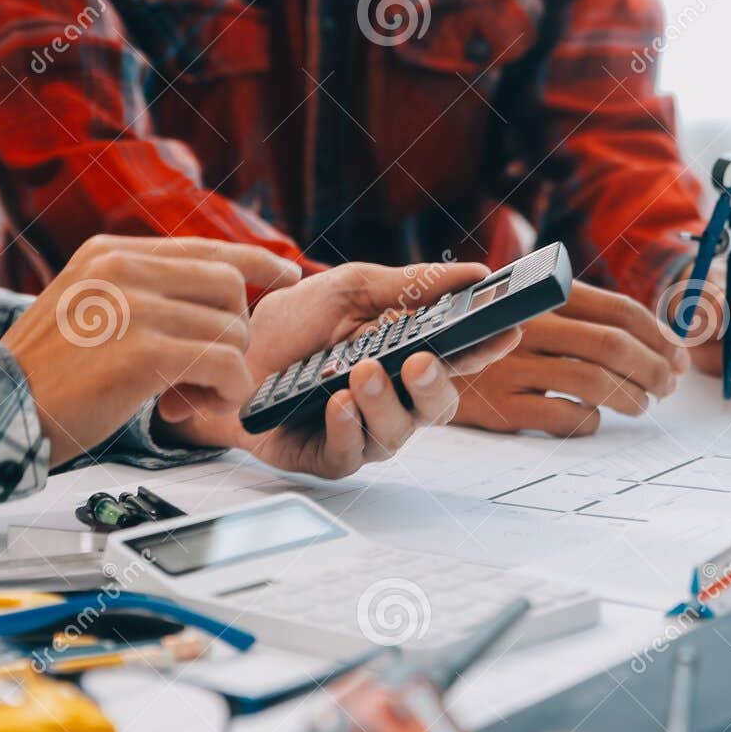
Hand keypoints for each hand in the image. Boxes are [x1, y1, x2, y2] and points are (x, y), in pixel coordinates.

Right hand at [2, 235, 296, 465]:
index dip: (256, 260)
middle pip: (229, 286)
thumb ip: (139, 292)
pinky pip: (223, 365)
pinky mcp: (142, 352)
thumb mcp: (86, 305)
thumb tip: (207, 297)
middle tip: (210, 370)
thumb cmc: (45, 373)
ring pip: (231, 329)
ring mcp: (133, 306)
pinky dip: (225, 391)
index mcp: (110, 252)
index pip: (205, 247)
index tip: (288, 271)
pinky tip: (193, 406)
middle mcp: (123, 268)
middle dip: (235, 332)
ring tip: (192, 396)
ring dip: (226, 372)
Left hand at [158, 261, 520, 476]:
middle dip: (434, 387)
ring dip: (383, 403)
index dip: (487, 348)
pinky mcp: (328, 456)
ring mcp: (363, 431)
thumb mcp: (350, 289)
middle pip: (438, 407)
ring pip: (397, 433)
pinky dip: (347, 428)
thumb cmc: (289, 324)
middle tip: (420, 362)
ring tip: (361, 373)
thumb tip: (476, 275)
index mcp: (408, 356)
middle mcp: (394, 399)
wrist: (225, 352)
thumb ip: (411, 284)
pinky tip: (336, 404)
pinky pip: (351, 454)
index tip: (505, 331)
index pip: (460, 357)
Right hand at [450, 281, 687, 436]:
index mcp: (545, 295)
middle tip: (668, 388)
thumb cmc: (496, 344)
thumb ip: (588, 320)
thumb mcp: (535, 314)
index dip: (660, 336)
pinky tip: (593, 421)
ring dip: (632, 398)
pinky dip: (590, 422)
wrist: (420, 366)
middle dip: (655, 370)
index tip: (679, 358)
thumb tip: (668, 348)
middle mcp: (529, 324)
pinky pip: (563, 417)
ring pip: (594, 382)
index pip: (620, 310)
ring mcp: (512, 366)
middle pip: (614, 345)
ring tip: (641, 406)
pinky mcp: (500, 407)